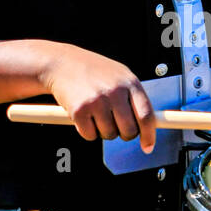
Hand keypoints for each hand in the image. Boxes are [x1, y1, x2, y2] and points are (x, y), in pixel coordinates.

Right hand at [41, 47, 156, 152]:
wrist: (62, 63)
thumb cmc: (94, 71)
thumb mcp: (120, 76)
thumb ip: (135, 98)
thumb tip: (149, 126)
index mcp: (130, 83)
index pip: (146, 116)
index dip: (149, 135)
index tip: (147, 147)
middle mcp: (115, 92)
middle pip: (129, 131)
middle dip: (124, 134)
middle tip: (115, 125)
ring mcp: (97, 101)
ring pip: (109, 135)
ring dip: (103, 130)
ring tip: (96, 112)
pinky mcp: (79, 111)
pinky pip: (90, 135)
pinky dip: (87, 130)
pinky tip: (83, 114)